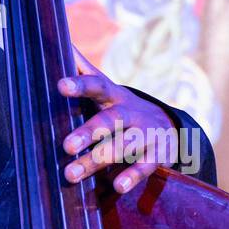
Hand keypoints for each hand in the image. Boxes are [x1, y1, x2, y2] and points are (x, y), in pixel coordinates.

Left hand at [57, 70, 176, 195]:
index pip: (97, 85)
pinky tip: (117, 186)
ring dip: (98, 159)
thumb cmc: (123, 108)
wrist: (168, 128)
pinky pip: (145, 166)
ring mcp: (147, 133)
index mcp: (114, 96)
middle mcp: (131, 112)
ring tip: (72, 173)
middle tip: (66, 146)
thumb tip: (61, 42)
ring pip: (124, 145)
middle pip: (111, 119)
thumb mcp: (107, 89)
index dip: (80, 85)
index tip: (60, 86)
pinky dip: (132, 176)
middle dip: (89, 132)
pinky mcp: (158, 155)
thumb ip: (84, 70)